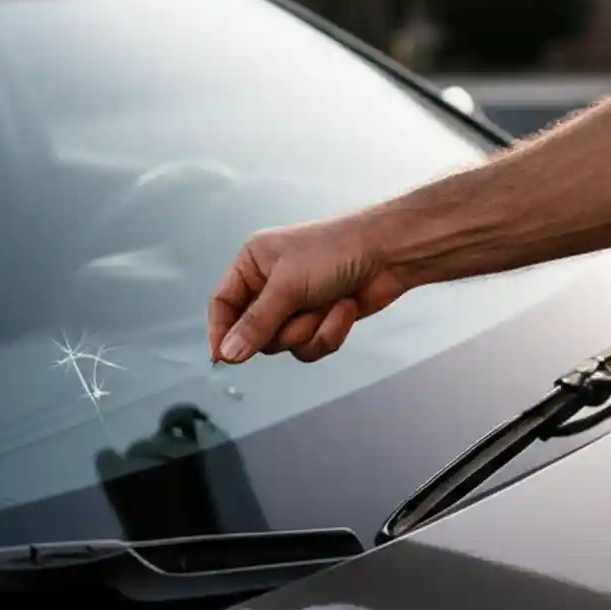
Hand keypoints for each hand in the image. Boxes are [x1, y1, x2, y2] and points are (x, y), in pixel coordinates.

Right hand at [207, 217, 410, 362]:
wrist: (390, 253)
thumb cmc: (337, 251)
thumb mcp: (288, 286)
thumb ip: (256, 324)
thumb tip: (228, 354)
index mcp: (252, 264)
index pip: (222, 304)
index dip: (220, 332)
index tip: (222, 358)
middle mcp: (269, 285)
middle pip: (253, 333)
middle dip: (281, 328)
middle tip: (296, 314)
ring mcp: (295, 305)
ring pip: (283, 345)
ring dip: (309, 330)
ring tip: (327, 304)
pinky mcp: (318, 320)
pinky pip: (309, 347)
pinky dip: (328, 333)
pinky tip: (344, 308)